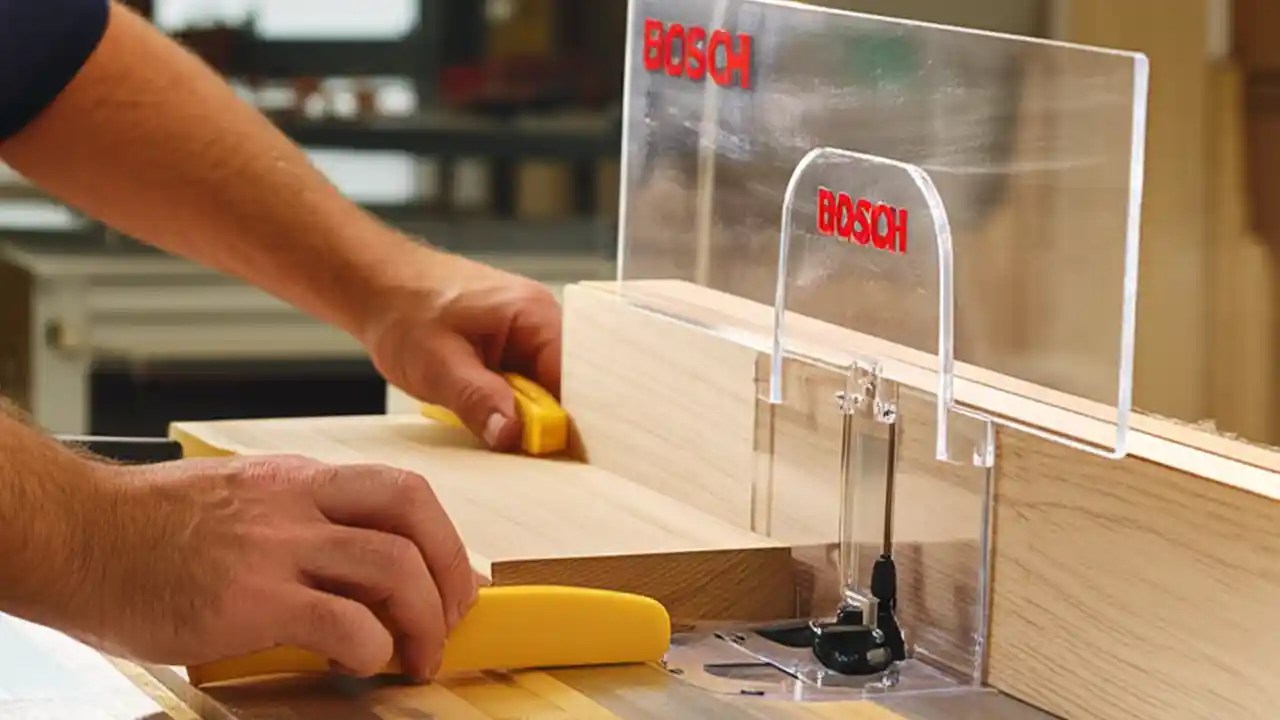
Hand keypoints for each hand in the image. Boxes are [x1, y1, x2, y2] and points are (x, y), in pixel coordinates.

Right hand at [70, 454, 476, 680]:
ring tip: (417, 656)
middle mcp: (298, 504)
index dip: (442, 538)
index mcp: (299, 480)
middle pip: (415, 516)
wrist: (76, 537)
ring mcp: (277, 549)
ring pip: (393, 567)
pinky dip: (370, 649)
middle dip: (451, 572)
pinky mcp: (251, 600)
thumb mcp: (239, 499)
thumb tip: (350, 571)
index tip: (450, 578)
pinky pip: (344, 623)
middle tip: (450, 619)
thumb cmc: (146, 528)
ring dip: (424, 619)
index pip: (402, 492)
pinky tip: (357, 663)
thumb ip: (297, 523)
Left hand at [357, 244, 562, 451]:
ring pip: (539, 391)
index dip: (561, 419)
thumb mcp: (436, 363)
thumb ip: (478, 399)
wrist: (375, 285)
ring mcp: (525, 334)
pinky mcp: (508, 348)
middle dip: (536, 420)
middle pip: (561, 387)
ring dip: (514, 413)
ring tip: (477, 413)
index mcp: (534, 313)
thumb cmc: (402, 307)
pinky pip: (520, 386)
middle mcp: (539, 320)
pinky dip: (501, 404)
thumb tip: (513, 434)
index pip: (573, 377)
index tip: (542, 452)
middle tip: (503, 439)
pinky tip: (476, 406)